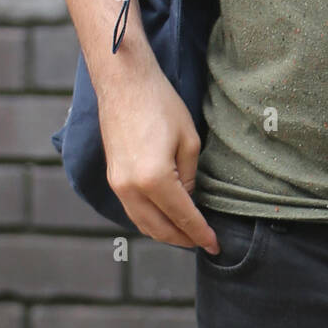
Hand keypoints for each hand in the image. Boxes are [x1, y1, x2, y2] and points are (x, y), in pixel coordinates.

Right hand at [96, 58, 219, 252]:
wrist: (125, 83)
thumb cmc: (161, 104)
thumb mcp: (188, 141)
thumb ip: (189, 178)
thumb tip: (188, 201)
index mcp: (153, 179)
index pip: (182, 217)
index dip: (201, 233)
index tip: (215, 245)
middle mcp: (130, 189)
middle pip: (159, 228)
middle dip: (183, 239)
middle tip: (204, 242)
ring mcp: (117, 185)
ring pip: (143, 224)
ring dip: (165, 233)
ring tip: (187, 234)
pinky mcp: (112, 178)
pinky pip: (133, 210)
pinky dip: (150, 220)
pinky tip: (165, 217)